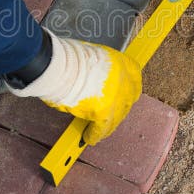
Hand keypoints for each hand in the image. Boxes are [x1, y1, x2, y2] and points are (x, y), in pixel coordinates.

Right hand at [7, 31, 141, 144]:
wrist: (59, 65)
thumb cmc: (68, 58)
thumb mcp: (93, 56)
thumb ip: (101, 70)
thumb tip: (96, 81)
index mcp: (121, 63)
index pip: (134, 79)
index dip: (127, 89)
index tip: (122, 95)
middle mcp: (123, 80)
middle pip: (127, 101)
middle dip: (118, 109)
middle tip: (108, 114)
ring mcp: (116, 98)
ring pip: (116, 118)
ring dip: (107, 125)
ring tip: (97, 131)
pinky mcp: (103, 112)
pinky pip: (101, 129)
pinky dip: (93, 134)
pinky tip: (88, 137)